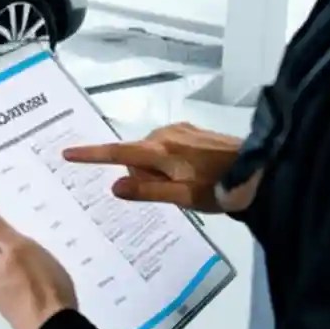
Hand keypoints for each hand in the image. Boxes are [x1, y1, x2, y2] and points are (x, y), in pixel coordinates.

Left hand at [0, 192, 77, 328]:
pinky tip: (49, 281)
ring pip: (13, 270)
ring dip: (27, 265)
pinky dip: (34, 281)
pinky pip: (24, 286)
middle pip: (0, 253)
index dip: (4, 228)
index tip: (22, 228)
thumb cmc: (38, 285)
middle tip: (38, 246)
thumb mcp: (16, 245)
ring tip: (46, 264)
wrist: (56, 328)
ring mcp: (4, 298)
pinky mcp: (20, 309)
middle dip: (17, 247)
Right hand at [62, 122, 257, 212]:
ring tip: (189, 187)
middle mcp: (166, 134)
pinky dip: (171, 162)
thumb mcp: (183, 197)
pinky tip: (194, 174)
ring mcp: (182, 130)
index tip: (67, 152)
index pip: (117, 153)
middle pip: (136, 156)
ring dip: (159, 170)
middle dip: (142, 175)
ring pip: (153, 153)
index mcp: (160, 150)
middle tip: (173, 194)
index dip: (91, 155)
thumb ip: (147, 191)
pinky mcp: (194, 132)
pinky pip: (169, 148)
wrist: (262, 171)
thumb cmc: (220, 189)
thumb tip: (114, 186)